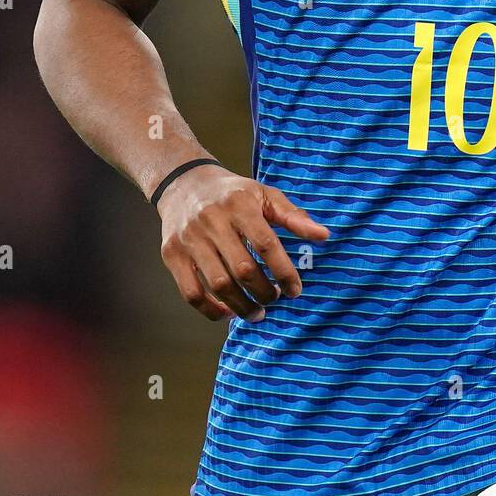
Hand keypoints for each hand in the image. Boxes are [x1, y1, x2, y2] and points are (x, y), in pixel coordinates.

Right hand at [156, 166, 329, 322]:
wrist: (184, 183)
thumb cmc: (233, 194)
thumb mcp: (264, 195)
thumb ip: (293, 217)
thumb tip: (324, 236)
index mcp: (239, 204)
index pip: (266, 244)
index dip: (284, 271)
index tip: (295, 290)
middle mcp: (212, 220)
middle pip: (243, 269)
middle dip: (264, 292)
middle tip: (274, 299)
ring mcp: (189, 239)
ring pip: (219, 284)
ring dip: (242, 306)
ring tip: (257, 312)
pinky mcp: (171, 254)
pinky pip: (191, 292)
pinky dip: (211, 310)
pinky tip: (227, 312)